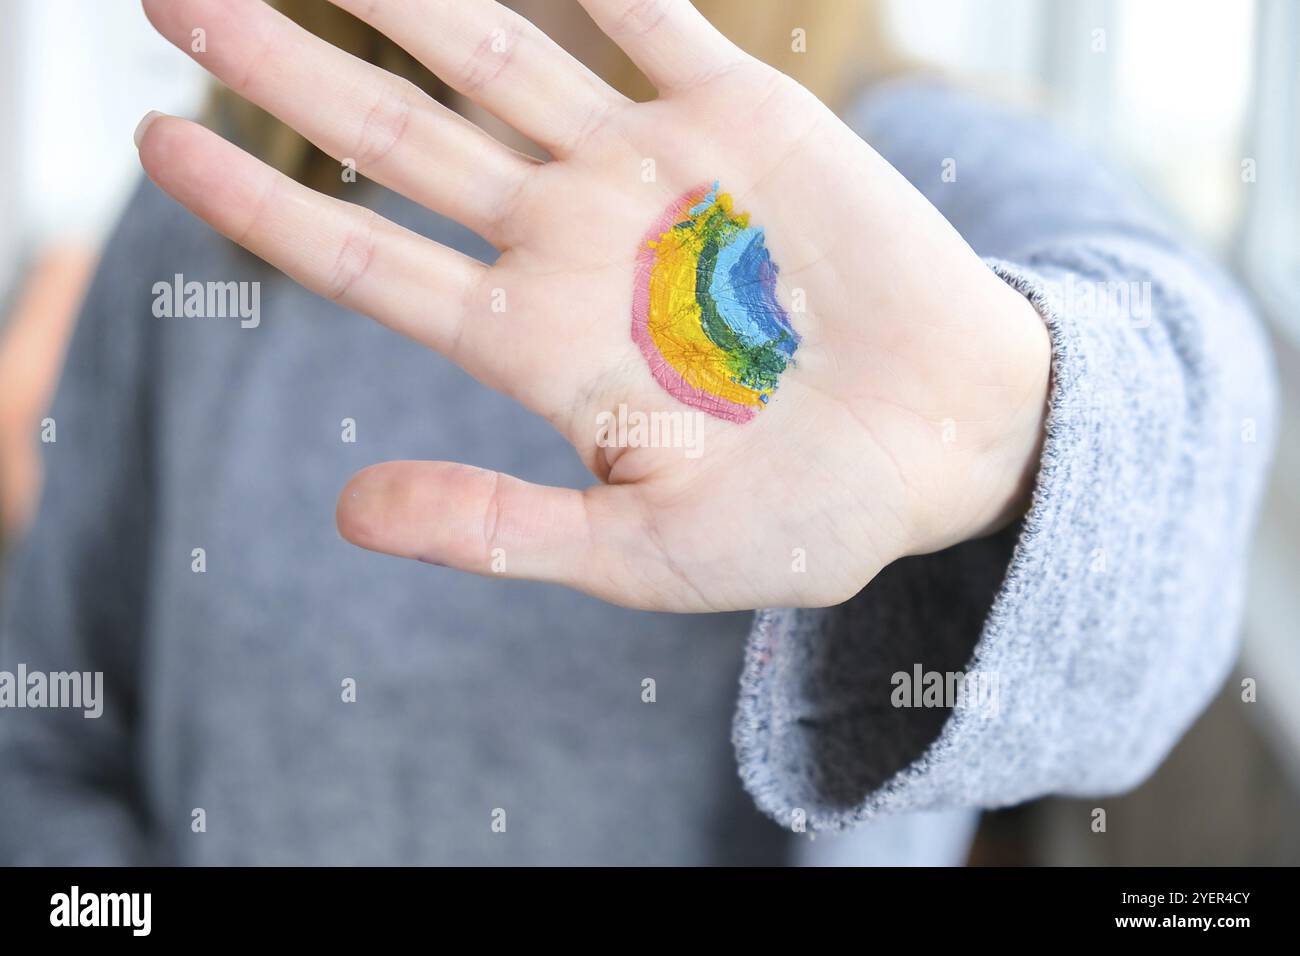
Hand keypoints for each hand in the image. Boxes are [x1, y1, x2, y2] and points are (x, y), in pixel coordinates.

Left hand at [137, 0, 1048, 611]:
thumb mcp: (645, 552)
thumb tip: (351, 513)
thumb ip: (503, 531)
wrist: (949, 449)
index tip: (157, 145)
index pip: (365, 259)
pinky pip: (647, 15)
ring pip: (500, 57)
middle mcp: (572, 242)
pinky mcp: (744, 119)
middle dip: (286, 68)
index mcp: (534, 346)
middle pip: (400, 137)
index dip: (259, 202)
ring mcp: (652, 172)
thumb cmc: (804, 517)